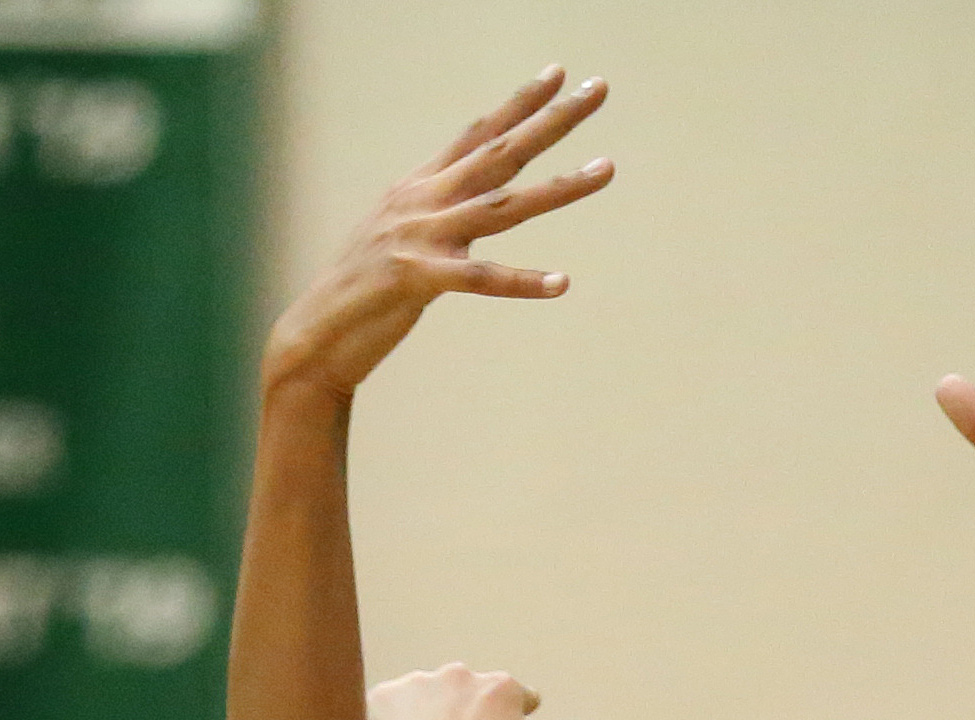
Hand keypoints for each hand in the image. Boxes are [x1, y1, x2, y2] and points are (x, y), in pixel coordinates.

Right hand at [264, 67, 612, 402]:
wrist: (315, 336)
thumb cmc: (361, 294)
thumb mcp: (399, 240)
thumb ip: (435, 218)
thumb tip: (469, 209)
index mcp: (419, 188)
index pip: (478, 134)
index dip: (519, 103)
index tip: (558, 73)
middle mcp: (423, 201)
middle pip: (501, 152)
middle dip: (553, 120)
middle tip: (598, 88)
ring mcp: (420, 237)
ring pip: (504, 206)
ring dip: (559, 188)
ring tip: (606, 169)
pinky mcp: (417, 280)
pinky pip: (481, 279)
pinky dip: (522, 281)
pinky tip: (561, 283)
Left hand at [366, 664, 604, 719]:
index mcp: (501, 689)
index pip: (516, 697)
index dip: (513, 719)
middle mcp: (459, 675)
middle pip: (468, 692)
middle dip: (467, 716)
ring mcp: (416, 683)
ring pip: (427, 697)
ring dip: (429, 718)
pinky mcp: (380, 697)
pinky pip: (391, 709)